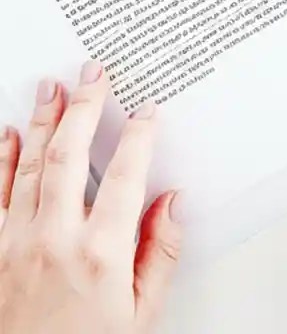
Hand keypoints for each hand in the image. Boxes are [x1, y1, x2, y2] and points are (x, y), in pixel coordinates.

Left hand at [0, 61, 182, 333]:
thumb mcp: (142, 310)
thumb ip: (161, 252)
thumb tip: (173, 204)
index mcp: (102, 252)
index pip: (128, 175)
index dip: (139, 136)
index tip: (147, 111)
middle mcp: (54, 239)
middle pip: (70, 156)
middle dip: (83, 107)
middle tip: (92, 73)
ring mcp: (14, 243)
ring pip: (28, 166)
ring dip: (42, 121)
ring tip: (52, 87)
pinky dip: (0, 158)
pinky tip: (9, 134)